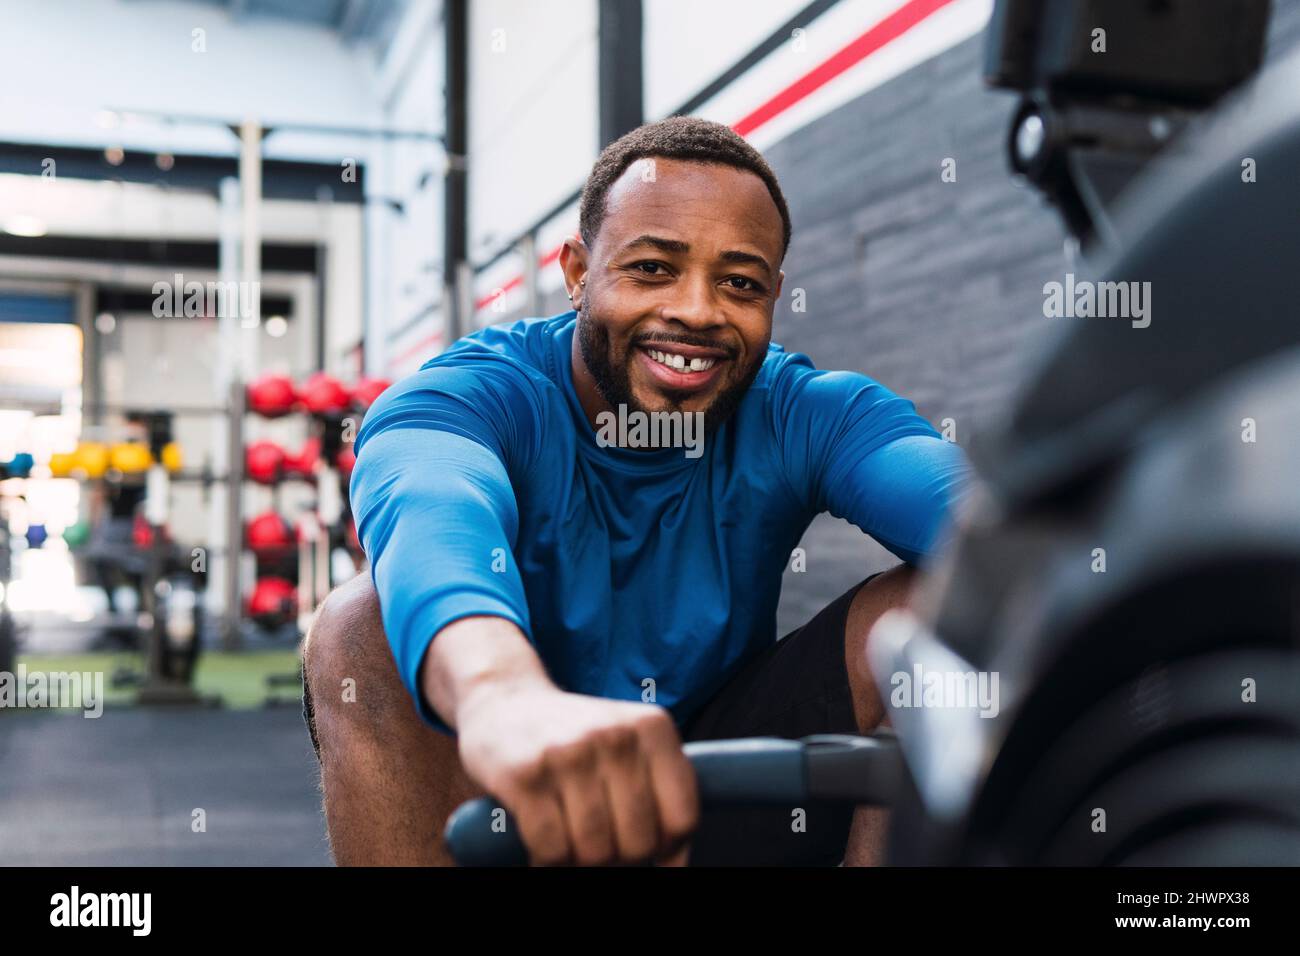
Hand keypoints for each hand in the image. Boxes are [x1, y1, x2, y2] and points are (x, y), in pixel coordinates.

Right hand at [455, 683, 698, 865]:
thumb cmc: (574, 739)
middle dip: (621, 857)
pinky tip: (542, 847)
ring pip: (595, 852)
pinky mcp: (525, 776)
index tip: (648, 847)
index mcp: (652, 727)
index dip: (667, 847)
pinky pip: (552, 850)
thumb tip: (676, 864)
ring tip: (571, 842)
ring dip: (582, 862)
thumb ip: (660, 795)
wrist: (502, 703)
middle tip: (601, 844)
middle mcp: (615, 735)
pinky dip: (548, 863)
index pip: (683, 817)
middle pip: (639, 842)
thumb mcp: (628, 747)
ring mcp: (569, 754)